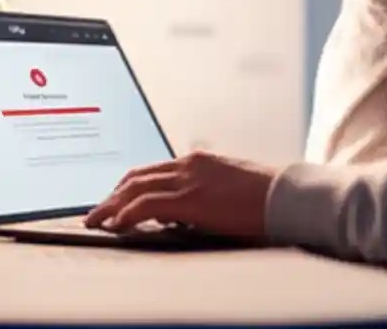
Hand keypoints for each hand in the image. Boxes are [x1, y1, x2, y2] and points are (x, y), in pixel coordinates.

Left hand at [84, 151, 276, 239]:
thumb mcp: (231, 189)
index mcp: (200, 161)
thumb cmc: (268, 198)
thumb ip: (205, 195)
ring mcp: (189, 180)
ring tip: (96, 221)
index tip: (115, 200)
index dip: (129, 186)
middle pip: (137, 176)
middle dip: (113, 195)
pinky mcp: (191, 199)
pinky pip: (146, 205)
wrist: (289, 196)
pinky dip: (125, 214)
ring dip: (111, 206)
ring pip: (134, 188)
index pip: (153, 170)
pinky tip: (116, 225)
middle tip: (97, 212)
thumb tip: (182, 215)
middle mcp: (189, 164)